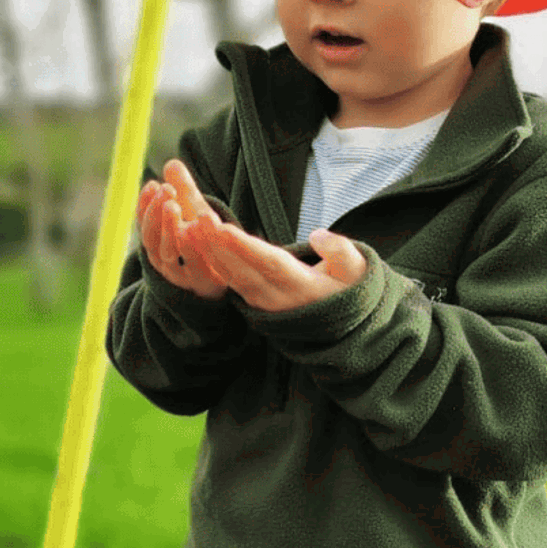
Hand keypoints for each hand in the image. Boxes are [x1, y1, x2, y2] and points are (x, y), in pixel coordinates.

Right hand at [137, 159, 226, 300]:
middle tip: (166, 191)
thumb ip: (184, 190)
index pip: (144, 224)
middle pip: (151, 239)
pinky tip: (195, 229)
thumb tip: (171, 163)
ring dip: (169, 229)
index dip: (145, 205)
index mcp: (157, 244)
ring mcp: (181, 275)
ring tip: (174, 206)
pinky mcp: (201, 283)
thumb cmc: (205, 246)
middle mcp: (163, 262)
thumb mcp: (195, 215)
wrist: (226, 282)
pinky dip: (193, 249)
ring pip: (167, 253)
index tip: (152, 184)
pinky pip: (194, 266)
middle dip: (155, 214)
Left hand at [182, 222, 366, 311]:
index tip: (223, 229)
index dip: (244, 248)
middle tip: (196, 219)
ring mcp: (261, 301)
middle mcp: (276, 296)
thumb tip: (319, 235)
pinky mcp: (251, 300)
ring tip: (188, 225)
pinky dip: (211, 262)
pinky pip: (228, 280)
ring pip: (230, 275)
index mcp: (302, 286)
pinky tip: (195, 242)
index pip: (269, 264)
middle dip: (217, 245)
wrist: (341, 328)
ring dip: (208, 252)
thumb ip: (341, 252)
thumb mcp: (357, 272)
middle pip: (241, 268)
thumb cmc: (349, 289)